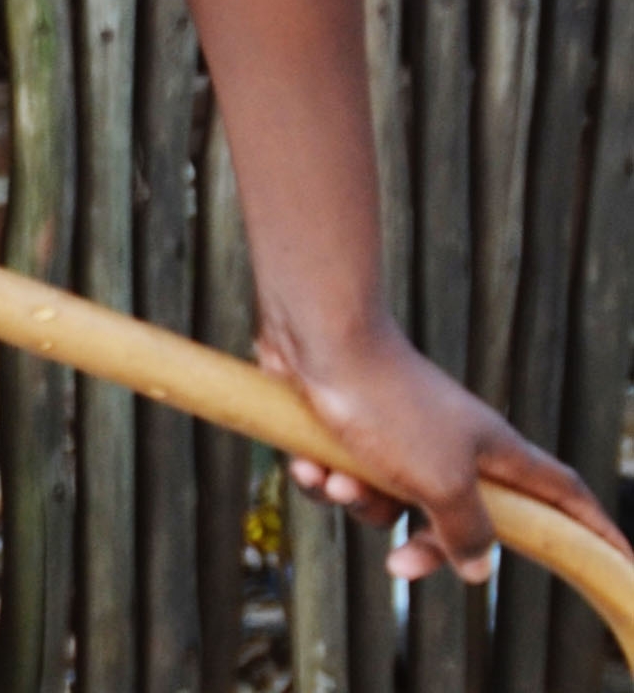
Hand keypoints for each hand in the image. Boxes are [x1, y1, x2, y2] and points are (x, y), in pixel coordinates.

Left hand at [266, 318, 632, 584]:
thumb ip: (468, 530)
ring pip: (391, 505)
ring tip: (339, 477)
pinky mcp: (350, 430)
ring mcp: (401, 437)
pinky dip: (325, 478)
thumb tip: (479, 568)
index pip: (563, 496)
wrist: (316, 341)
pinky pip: (345, 479)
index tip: (622, 563)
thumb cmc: (389, 406)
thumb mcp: (442, 483)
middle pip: (461, 520)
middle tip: (400, 567)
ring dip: (360, 501)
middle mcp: (454, 446)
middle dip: (426, 547)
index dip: (593, 530)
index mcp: (496, 453)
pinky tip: (307, 464)